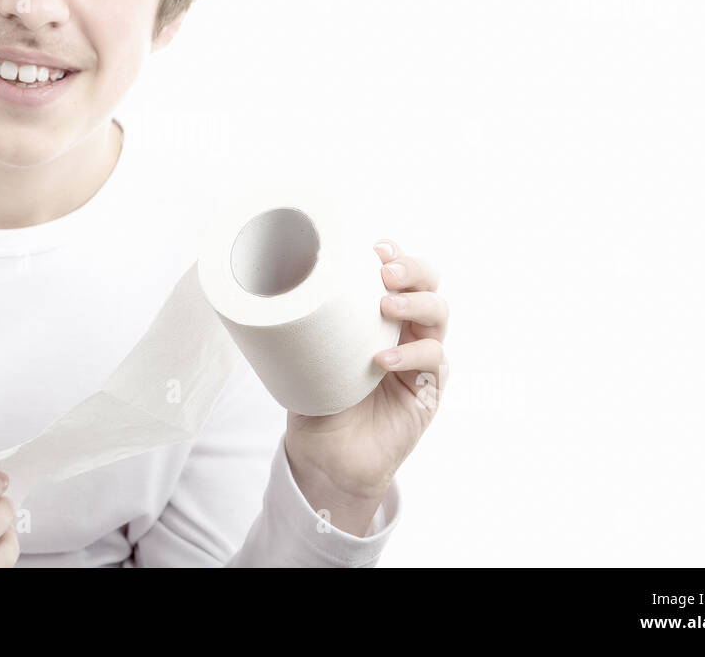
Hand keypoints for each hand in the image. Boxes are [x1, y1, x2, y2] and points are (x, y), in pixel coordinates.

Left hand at [284, 239, 448, 535]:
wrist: (326, 456)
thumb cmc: (316, 398)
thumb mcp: (306, 353)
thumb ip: (302, 323)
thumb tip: (266, 286)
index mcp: (378, 314)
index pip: (399, 271)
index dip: (395, 253)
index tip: (375, 247)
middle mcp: (406, 329)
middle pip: (428, 283)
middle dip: (412, 269)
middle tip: (385, 272)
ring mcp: (421, 357)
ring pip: (438, 313)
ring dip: (415, 303)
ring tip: (386, 306)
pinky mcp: (429, 389)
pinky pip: (434, 361)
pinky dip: (412, 356)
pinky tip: (383, 360)